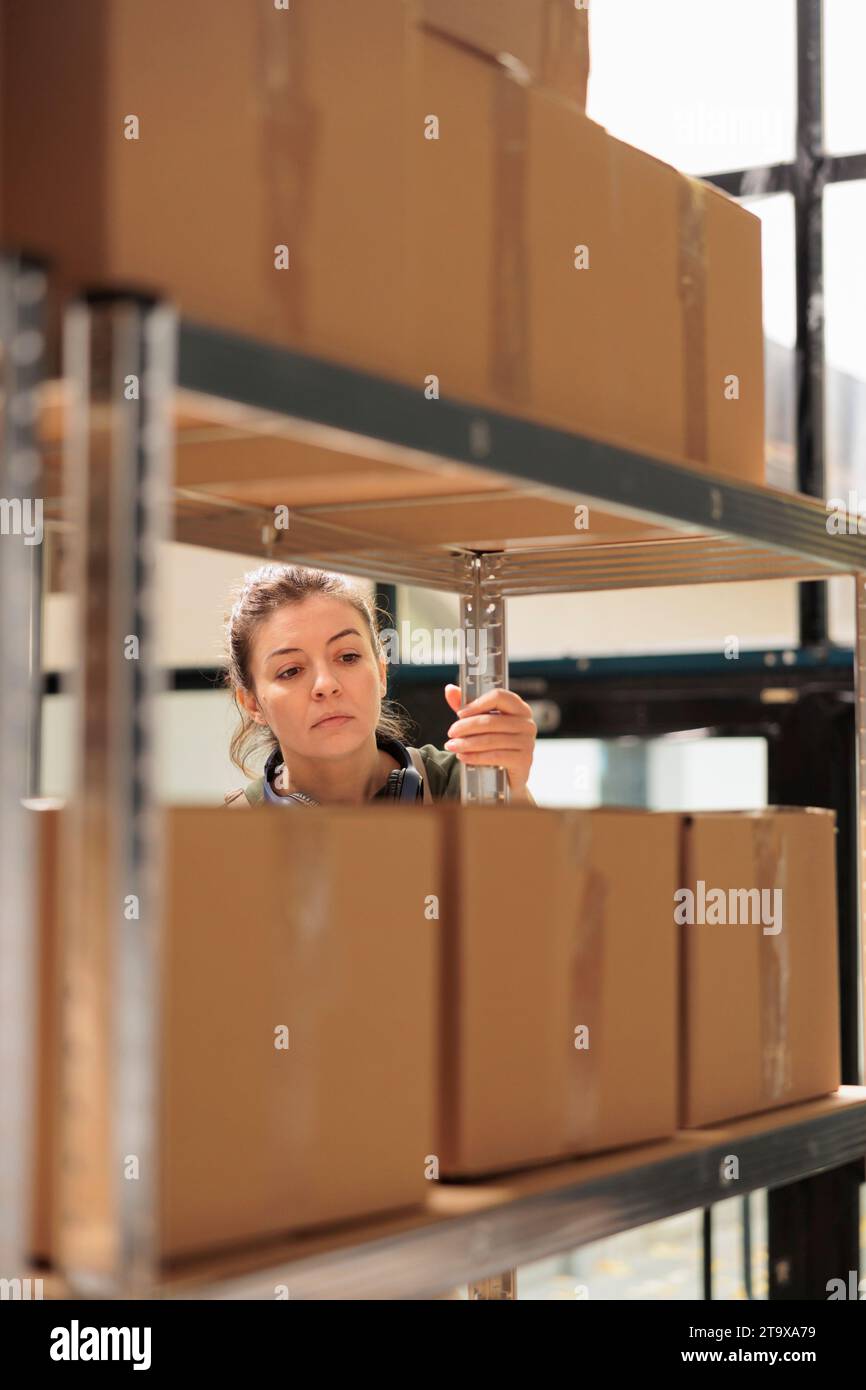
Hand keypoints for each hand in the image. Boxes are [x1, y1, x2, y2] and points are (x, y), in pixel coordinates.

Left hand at [443, 684, 536, 798]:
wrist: (507, 775)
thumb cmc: (496, 743)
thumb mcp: (481, 723)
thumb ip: (467, 706)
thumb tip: (450, 690)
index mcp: (519, 708)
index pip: (499, 696)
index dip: (477, 703)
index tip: (460, 713)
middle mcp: (527, 723)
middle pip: (491, 720)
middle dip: (466, 727)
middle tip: (451, 732)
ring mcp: (528, 742)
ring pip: (491, 739)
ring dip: (467, 743)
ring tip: (452, 746)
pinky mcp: (524, 760)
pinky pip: (496, 756)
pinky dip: (476, 757)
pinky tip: (463, 757)